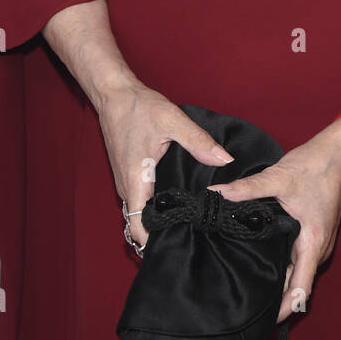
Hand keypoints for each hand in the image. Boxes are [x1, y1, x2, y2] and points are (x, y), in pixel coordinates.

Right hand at [95, 81, 234, 251]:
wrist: (115, 95)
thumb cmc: (139, 108)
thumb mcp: (172, 121)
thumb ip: (198, 142)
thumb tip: (225, 160)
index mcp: (135, 180)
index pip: (139, 225)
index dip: (154, 240)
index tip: (177, 244)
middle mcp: (127, 186)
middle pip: (142, 222)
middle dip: (163, 232)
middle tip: (194, 235)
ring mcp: (126, 180)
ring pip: (141, 210)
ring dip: (159, 218)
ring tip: (190, 221)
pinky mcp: (129, 173)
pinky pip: (142, 198)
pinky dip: (156, 204)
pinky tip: (178, 199)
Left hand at [206, 132, 340, 323]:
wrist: (340, 151)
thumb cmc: (316, 165)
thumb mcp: (278, 177)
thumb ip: (246, 189)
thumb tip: (216, 193)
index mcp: (314, 242)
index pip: (300, 290)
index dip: (283, 310)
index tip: (263, 323)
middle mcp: (318, 248)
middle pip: (297, 285)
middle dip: (275, 300)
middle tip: (244, 307)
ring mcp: (317, 242)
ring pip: (296, 272)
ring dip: (278, 283)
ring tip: (248, 289)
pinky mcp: (314, 234)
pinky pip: (298, 259)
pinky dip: (283, 267)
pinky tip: (261, 261)